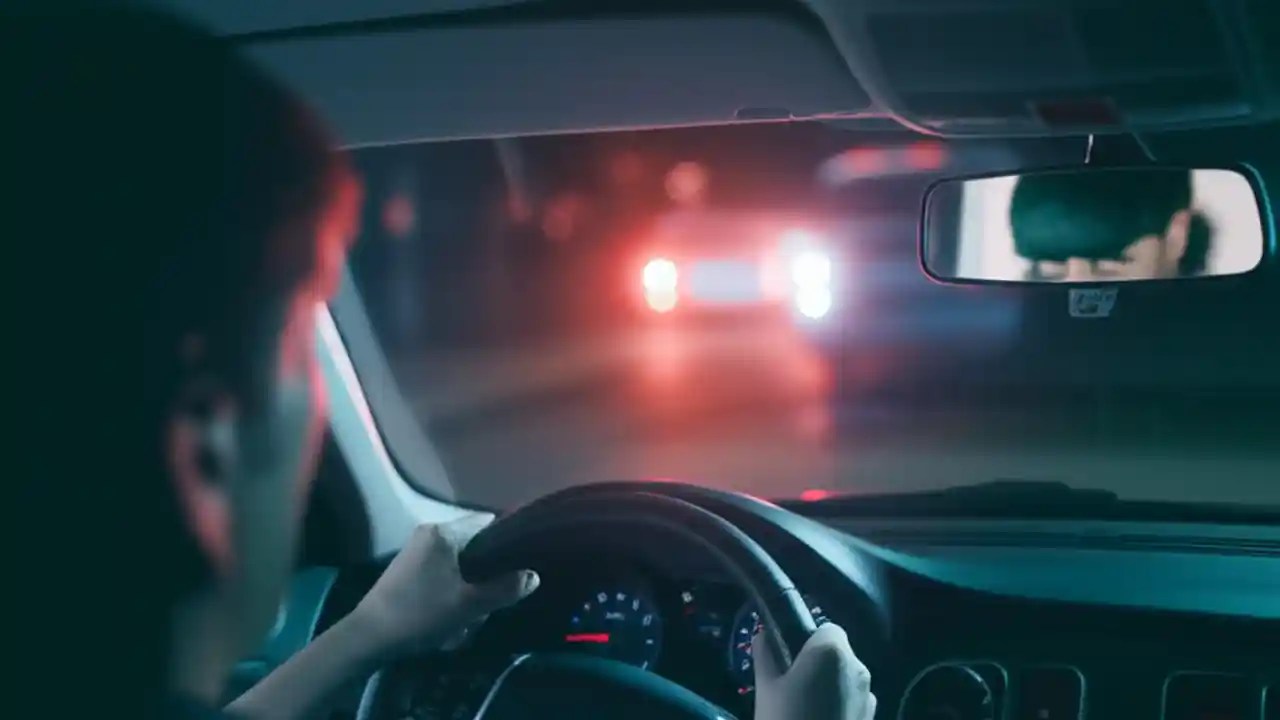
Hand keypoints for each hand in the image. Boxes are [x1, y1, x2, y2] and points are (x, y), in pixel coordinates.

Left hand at [351, 514, 539, 656]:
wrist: (368, 637)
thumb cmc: (420, 614)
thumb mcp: (469, 606)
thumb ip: (505, 589)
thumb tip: (533, 576)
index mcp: (444, 533)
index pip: (488, 522)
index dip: (509, 539)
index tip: (523, 561)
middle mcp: (429, 533)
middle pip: (475, 546)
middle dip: (486, 574)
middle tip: (493, 600)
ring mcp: (416, 551)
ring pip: (460, 564)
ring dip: (469, 589)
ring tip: (471, 615)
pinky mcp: (408, 569)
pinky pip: (443, 574)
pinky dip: (452, 592)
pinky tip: (452, 617)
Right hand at [753, 623, 876, 719]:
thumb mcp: (766, 688)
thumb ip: (766, 655)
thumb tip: (764, 635)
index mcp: (831, 652)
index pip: (826, 628)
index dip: (807, 639)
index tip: (789, 657)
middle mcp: (857, 667)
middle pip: (838, 652)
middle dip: (818, 661)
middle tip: (792, 683)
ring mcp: (868, 695)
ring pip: (846, 677)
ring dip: (830, 683)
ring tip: (804, 707)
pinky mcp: (871, 717)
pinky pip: (853, 698)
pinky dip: (840, 702)